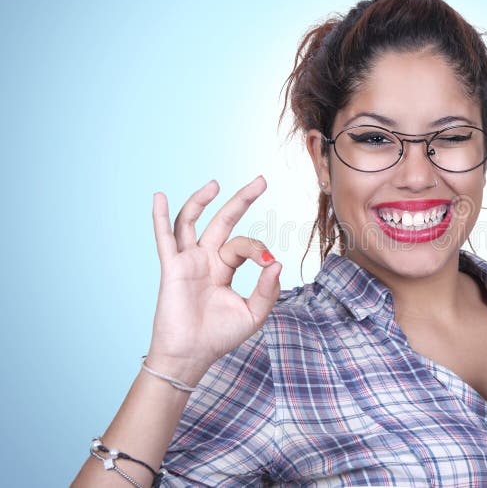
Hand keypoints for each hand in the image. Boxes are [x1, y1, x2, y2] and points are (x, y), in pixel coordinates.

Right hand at [147, 176, 281, 384]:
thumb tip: (276, 263)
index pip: (244, 245)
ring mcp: (188, 261)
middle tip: (261, 180)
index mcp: (224, 268)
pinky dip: (161, 217)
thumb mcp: (253, 313)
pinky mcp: (172, 268)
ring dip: (201, 201)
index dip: (257, 249)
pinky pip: (165, 239)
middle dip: (242, 200)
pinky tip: (159, 197)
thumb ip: (267, 289)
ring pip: (192, 222)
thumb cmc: (219, 336)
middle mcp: (206, 259)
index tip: (268, 263)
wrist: (191, 356)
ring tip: (216, 184)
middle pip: (223, 221)